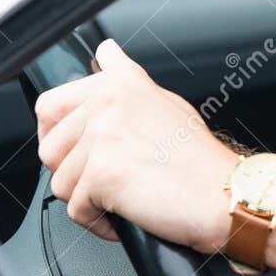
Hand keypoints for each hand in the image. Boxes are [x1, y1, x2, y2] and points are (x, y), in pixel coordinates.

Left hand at [35, 39, 237, 251]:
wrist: (225, 194)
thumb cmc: (200, 159)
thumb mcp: (164, 102)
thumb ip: (126, 78)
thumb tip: (106, 52)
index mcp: (118, 85)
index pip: (50, 106)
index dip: (56, 137)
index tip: (76, 152)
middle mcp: (108, 103)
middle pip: (50, 149)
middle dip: (74, 174)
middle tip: (111, 179)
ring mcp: (103, 137)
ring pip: (60, 183)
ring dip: (89, 200)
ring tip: (128, 196)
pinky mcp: (102, 173)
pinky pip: (75, 210)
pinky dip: (99, 222)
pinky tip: (130, 213)